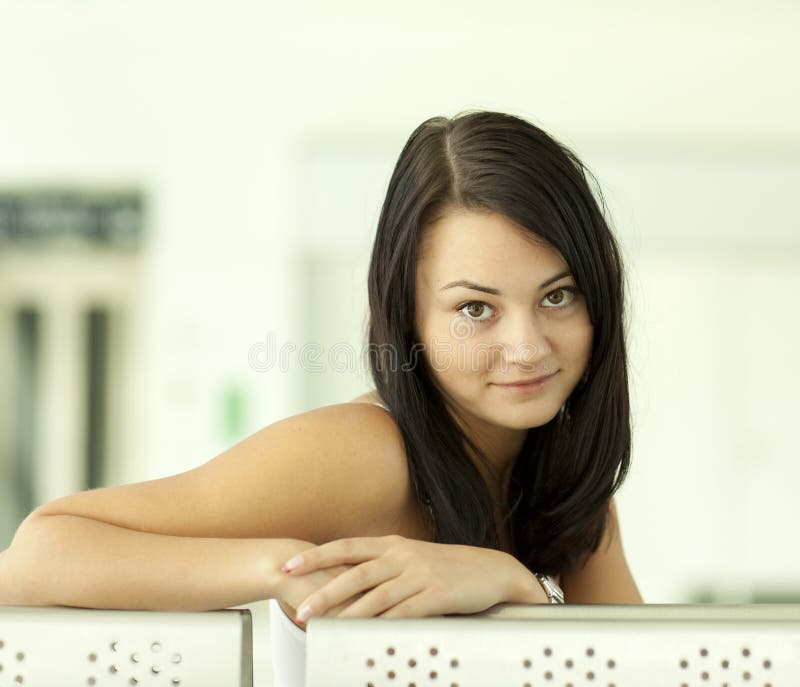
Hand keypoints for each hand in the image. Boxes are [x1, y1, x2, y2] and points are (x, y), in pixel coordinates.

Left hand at [279, 534, 526, 624]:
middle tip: (300, 608)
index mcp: (393, 545)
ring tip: (326, 627)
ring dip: (348, 613)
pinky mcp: (436, 595)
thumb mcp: (412, 557)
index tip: (290, 565)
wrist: (491, 570)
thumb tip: (350, 579)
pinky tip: (368, 635)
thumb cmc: (449, 567)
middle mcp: (402, 556)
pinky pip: (405, 612)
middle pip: (354, 572)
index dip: (316, 556)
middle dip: (324, 591)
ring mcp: (419, 574)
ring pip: (375, 595)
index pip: (346, 547)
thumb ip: (384, 565)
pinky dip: (384, 624)